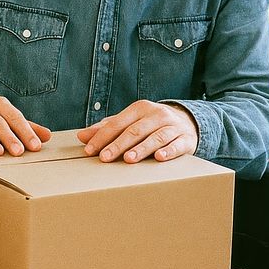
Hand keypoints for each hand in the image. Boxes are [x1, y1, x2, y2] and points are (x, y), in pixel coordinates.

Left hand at [76, 100, 197, 163]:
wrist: (187, 122)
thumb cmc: (150, 124)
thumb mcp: (129, 122)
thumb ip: (107, 129)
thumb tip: (81, 136)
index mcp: (139, 108)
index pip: (117, 123)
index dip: (102, 137)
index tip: (90, 151)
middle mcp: (156, 115)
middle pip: (134, 131)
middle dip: (118, 145)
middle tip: (105, 158)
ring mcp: (173, 126)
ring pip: (155, 137)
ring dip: (141, 149)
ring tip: (129, 159)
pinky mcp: (186, 138)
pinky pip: (177, 144)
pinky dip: (169, 151)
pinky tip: (159, 158)